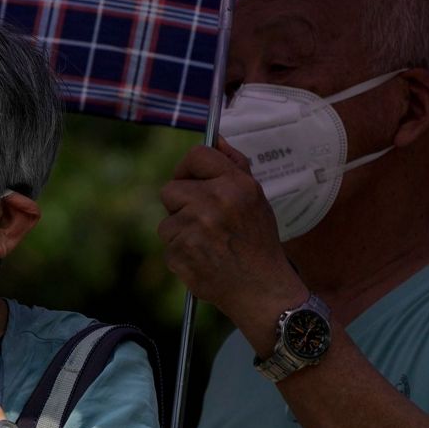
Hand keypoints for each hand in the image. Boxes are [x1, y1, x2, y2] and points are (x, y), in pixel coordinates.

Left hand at [158, 140, 306, 347]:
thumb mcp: (256, 199)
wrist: (262, 290)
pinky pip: (169, 245)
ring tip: (207, 245)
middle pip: (171, 190)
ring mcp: (195, 229)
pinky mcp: (181, 253)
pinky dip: (181, 254)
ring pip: (167, 221)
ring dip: (181, 232)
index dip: (187, 168)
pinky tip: (203, 260)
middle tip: (202, 222)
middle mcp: (214, 203)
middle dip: (180, 205)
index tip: (187, 179)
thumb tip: (216, 137)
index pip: (197, 156)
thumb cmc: (258, 242)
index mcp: (236, 185)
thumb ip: (234, 166)